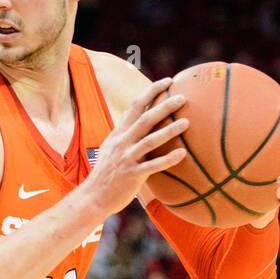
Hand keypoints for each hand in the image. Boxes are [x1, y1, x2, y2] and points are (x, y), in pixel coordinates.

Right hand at [83, 77, 187, 217]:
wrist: (92, 197)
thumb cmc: (106, 173)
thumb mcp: (110, 147)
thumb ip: (123, 131)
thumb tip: (133, 115)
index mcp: (118, 133)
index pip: (135, 105)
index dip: (152, 91)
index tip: (168, 81)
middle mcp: (122, 143)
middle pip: (145, 119)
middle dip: (164, 106)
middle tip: (182, 98)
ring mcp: (127, 159)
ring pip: (150, 140)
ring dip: (169, 130)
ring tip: (187, 122)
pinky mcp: (132, 175)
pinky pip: (153, 166)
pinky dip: (168, 159)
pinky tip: (182, 154)